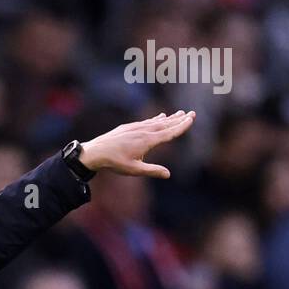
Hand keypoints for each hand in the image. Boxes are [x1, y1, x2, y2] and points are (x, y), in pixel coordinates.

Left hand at [80, 110, 195, 178]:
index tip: (191, 119)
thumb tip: (168, 174)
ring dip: (169, 118)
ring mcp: (136, 127)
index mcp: (148, 141)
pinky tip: (160, 117)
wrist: (97, 151)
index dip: (181, 126)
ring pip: (156, 121)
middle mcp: (144, 131)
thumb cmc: (115, 163)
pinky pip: (147, 121)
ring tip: (179, 113)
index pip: (169, 133)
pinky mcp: (129, 127)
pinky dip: (156, 119)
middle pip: (166, 124)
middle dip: (179, 119)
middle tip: (192, 113)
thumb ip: (152, 171)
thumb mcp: (135, 170)